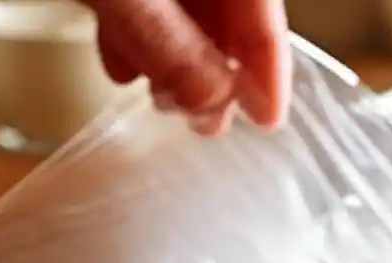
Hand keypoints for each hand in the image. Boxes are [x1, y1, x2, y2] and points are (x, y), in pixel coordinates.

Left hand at [83, 0, 290, 133]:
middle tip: (211, 122)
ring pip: (181, 8)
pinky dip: (135, 33)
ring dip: (172, 58)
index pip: (261, 5)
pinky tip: (123, 64)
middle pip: (228, 11)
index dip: (268, 65)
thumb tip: (207, 97)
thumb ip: (162, 37)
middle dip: (217, 69)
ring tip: (162, 99)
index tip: (268, 118)